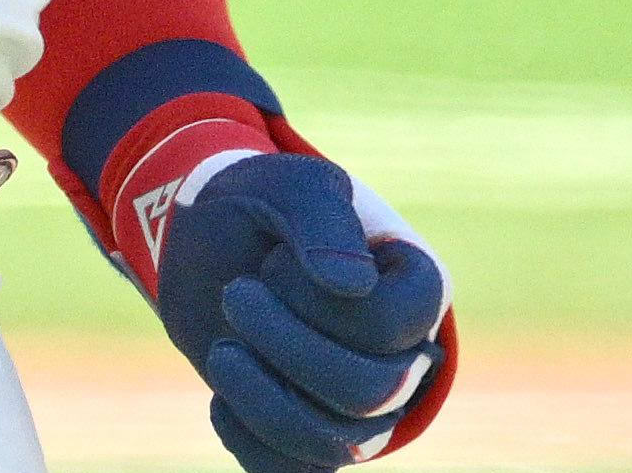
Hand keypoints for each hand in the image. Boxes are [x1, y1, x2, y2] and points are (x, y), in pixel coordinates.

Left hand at [146, 149, 453, 471]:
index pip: (392, 325)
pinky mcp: (314, 435)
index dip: (319, 302)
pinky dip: (253, 443)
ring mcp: (363, 405)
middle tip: (237, 294)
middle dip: (287, 347)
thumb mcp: (293, 186)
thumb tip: (352, 285)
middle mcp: (406, 353)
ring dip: (265, 398)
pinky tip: (220, 398)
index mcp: (419, 287)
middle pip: (371, 392)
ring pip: (338, 444)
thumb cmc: (265, 204)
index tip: (277, 260)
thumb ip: (323, 222)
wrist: (212, 237)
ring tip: (223, 348)